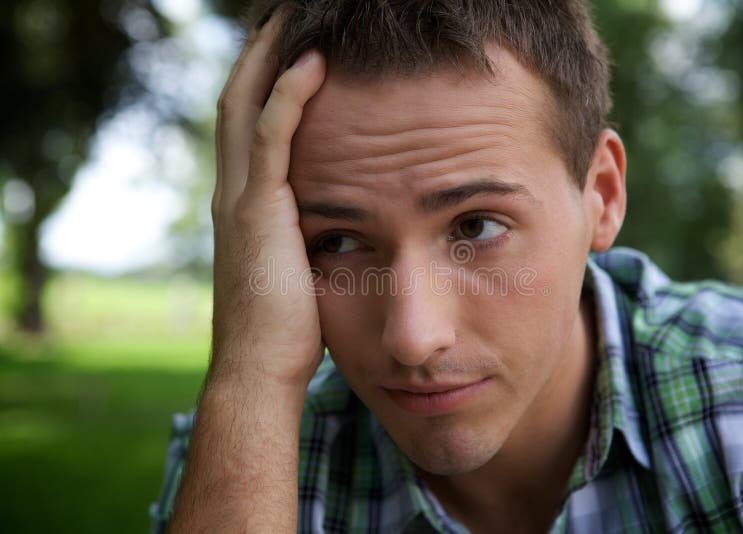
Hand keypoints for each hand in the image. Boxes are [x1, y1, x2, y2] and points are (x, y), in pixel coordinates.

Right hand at [210, 13, 326, 389]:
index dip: (262, 83)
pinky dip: (289, 95)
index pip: (247, 126)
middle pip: (238, 100)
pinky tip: (314, 62)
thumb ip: (306, 240)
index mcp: (243, 207)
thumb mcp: (296, 272)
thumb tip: (337, 230)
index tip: (292, 51)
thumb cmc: (287, 332)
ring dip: (270, 56)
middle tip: (285, 17)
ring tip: (295, 18)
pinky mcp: (260, 211)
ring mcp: (241, 200)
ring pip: (248, 105)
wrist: (260, 371)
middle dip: (259, 53)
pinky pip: (274, 137)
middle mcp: (233, 193)